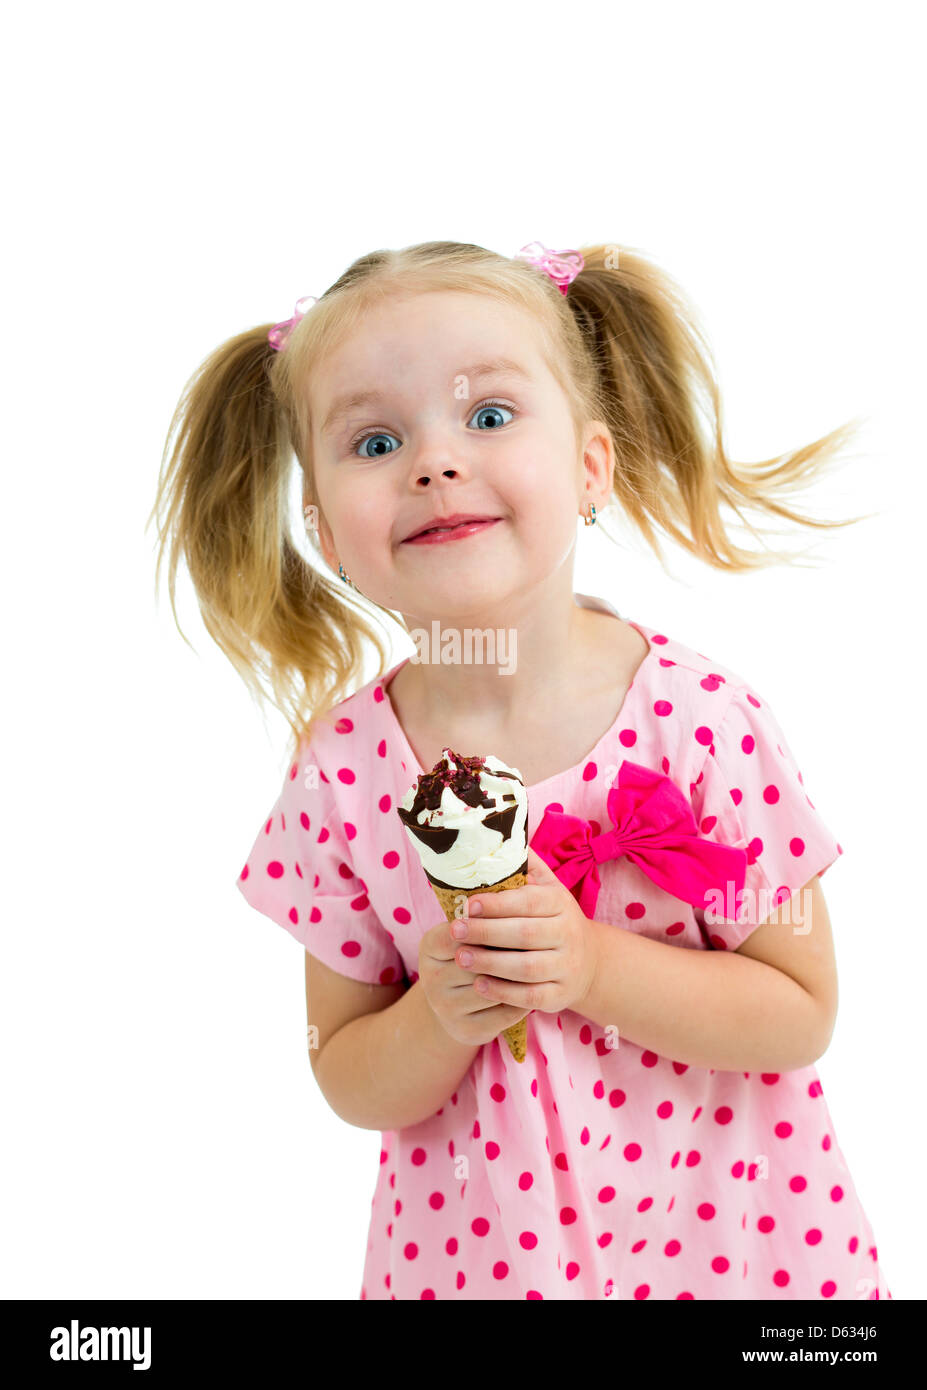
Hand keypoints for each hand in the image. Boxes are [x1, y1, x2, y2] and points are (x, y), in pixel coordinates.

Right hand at [417, 914, 532, 1050]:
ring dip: (517, 975)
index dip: (488, 925)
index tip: (517, 915)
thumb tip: (522, 880)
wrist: (457, 1003)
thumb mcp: (469, 930)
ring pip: (490, 987)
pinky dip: (520, 999)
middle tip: (539, 937)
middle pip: (475, 960)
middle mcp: (430, 978)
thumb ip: (486, 909)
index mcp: (429, 945)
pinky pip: (501, 1013)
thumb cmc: (473, 953)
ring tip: (541, 961)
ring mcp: (445, 1007)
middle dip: (506, 949)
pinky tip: (534, 986)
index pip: (458, 931)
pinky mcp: (466, 1029)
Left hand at [448, 845, 599, 1016]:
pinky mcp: (560, 996)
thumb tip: (492, 828)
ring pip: (526, 968)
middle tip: (455, 931)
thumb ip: (523, 863)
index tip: (469, 904)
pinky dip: (504, 992)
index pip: (528, 901)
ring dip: (490, 963)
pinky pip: (531, 996)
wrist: (588, 961)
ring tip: (461, 958)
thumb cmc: (552, 919)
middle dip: (486, 933)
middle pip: (524, 935)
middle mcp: (568, 934)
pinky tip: (479, 984)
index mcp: (560, 903)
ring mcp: (567, 966)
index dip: (498, 904)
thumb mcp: (546, 888)